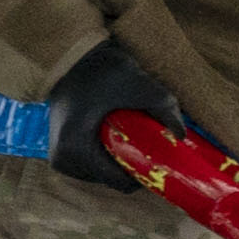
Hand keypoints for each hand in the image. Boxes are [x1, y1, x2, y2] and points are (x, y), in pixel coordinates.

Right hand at [44, 39, 189, 191]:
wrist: (73, 57)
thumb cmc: (103, 70)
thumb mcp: (140, 85)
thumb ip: (165, 108)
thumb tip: (181, 135)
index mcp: (76, 149)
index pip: (119, 182)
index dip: (144, 173)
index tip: (161, 160)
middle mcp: (62, 160)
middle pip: (111, 179)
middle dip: (132, 166)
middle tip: (148, 146)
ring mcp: (57, 158)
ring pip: (100, 175)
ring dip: (118, 162)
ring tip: (131, 140)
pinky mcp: (58, 152)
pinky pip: (90, 166)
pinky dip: (106, 157)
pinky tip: (116, 140)